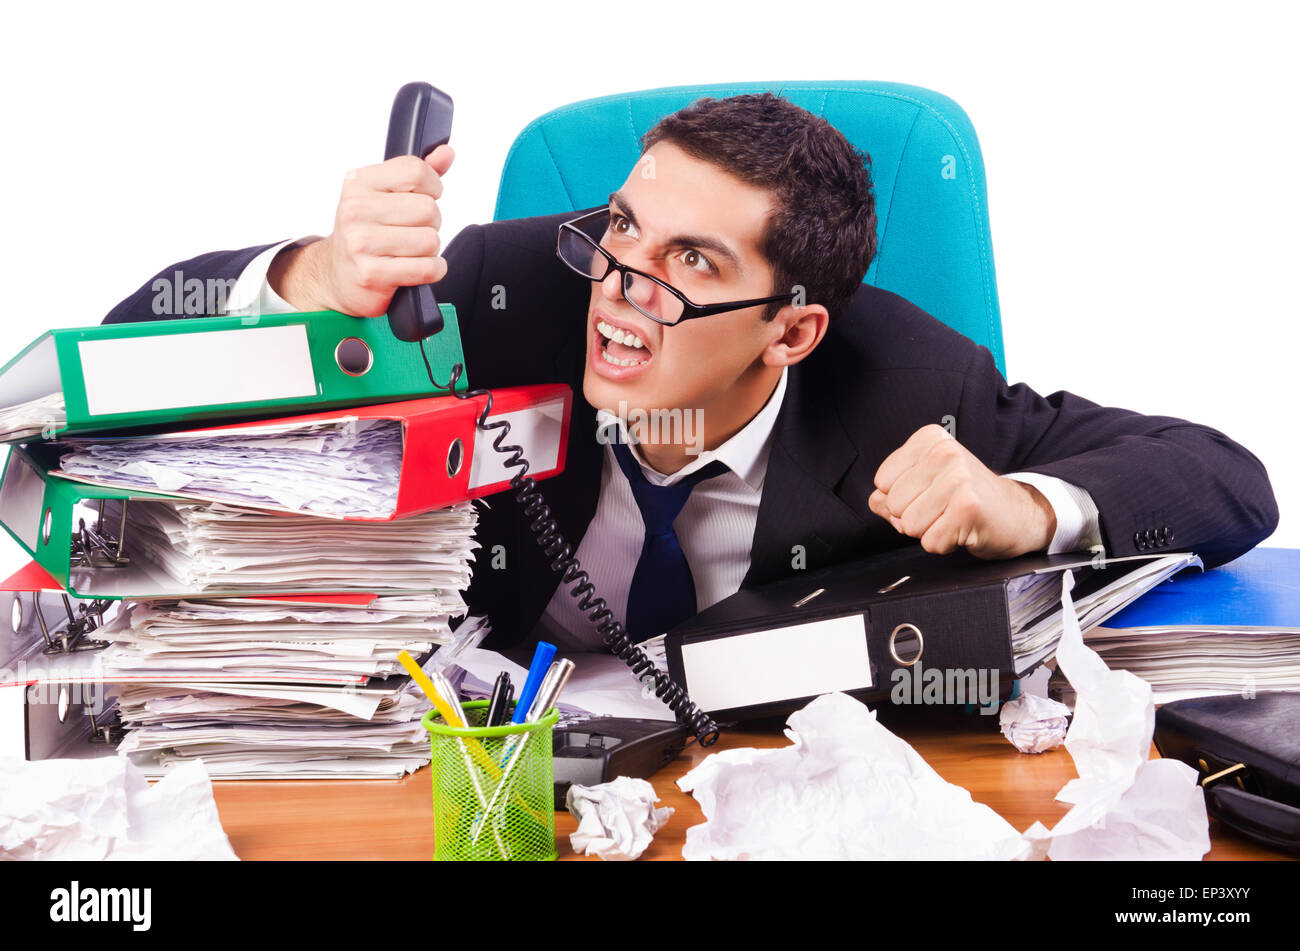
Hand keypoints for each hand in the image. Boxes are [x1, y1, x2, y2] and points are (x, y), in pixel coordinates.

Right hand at [268, 145, 453, 315]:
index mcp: (359, 183)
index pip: (416, 171)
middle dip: (430, 224)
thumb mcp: (385, 196)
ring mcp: (361, 243)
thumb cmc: (365, 233)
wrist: (336, 276)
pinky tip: (413, 269)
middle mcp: (356, 209)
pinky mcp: (372, 274)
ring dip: (429, 251)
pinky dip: (431, 270)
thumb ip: (417, 174)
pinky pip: (427, 268)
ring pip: (431, 240)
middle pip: (429, 209)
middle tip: (410, 232)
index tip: (421, 198)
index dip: (432, 187)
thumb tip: (446, 152)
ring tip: (407, 251)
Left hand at [868, 424, 1056, 558]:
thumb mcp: (925, 485)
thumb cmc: (966, 498)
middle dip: (914, 517)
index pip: (882, 481)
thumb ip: (890, 493)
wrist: (1017, 513)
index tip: (930, 493)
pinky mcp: (968, 508)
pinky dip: (945, 544)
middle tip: (944, 509)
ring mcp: (958, 479)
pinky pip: (931, 542)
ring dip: (930, 531)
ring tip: (953, 518)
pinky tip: (963, 529)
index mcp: (930, 440)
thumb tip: (877, 501)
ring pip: (909, 525)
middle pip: (894, 505)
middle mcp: (944, 453)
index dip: (901, 498)